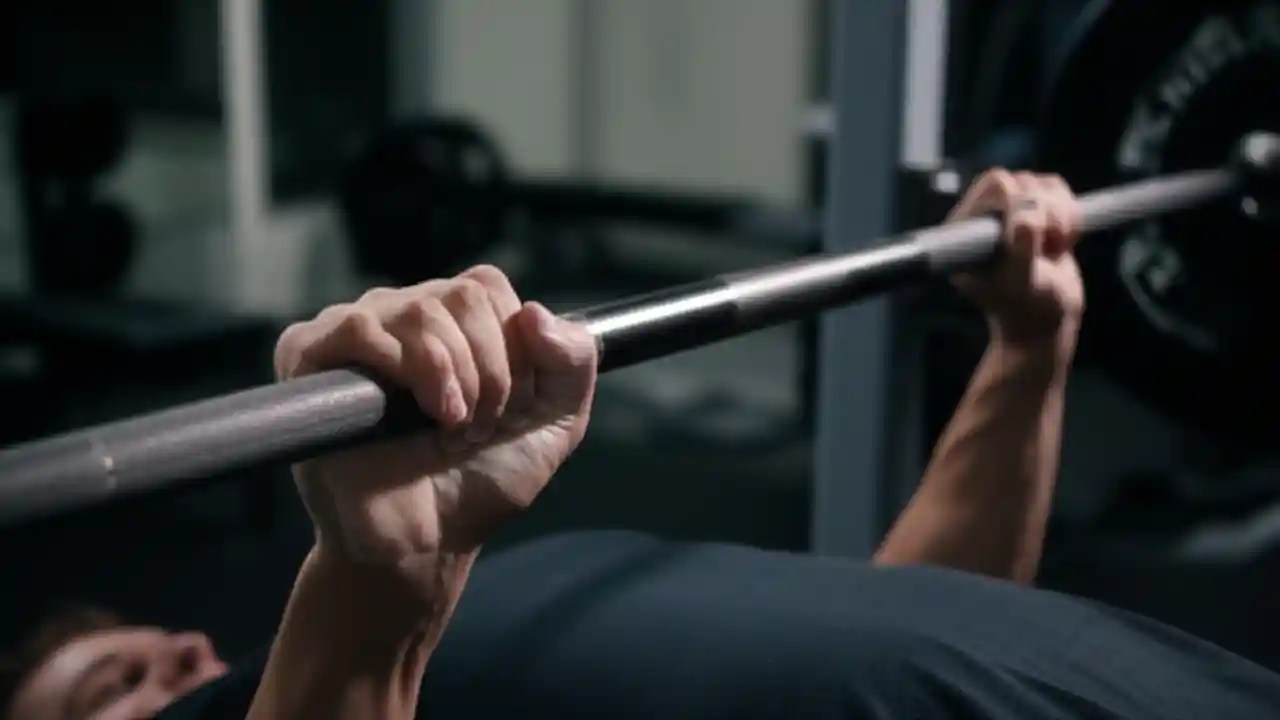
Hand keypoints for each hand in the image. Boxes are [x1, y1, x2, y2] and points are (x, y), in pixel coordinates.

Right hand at [273, 265, 596, 596]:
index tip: (510, 406)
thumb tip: (534, 310)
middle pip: (462, 296)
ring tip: (449, 429)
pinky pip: (359, 327)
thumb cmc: (482, 481)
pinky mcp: (311, 358)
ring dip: (453, 379)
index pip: (487, 286)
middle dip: (491, 371)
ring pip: (420, 310)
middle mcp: (404, 314)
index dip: (513, 348)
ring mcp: (358, 333)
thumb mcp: (556, 422)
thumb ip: (573, 361)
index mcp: (455, 320)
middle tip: (477, 426)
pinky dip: (402, 369)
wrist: (428, 543)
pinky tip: (416, 415)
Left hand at [948, 169, 1084, 344]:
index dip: (1021, 203)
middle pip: (1020, 181)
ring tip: (1054, 247)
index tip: (1032, 236)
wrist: (1047, 320)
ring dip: (1059, 214)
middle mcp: (981, 217)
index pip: (993, 186)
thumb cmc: (1028, 308)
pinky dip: (1070, 212)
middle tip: (1048, 245)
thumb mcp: (1023, 285)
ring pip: (1042, 184)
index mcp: (963, 231)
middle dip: (1044, 210)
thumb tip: (1025, 219)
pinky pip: (1057, 189)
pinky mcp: (1033, 212)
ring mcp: (1007, 213)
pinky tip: (1064, 241)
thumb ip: (1020, 252)